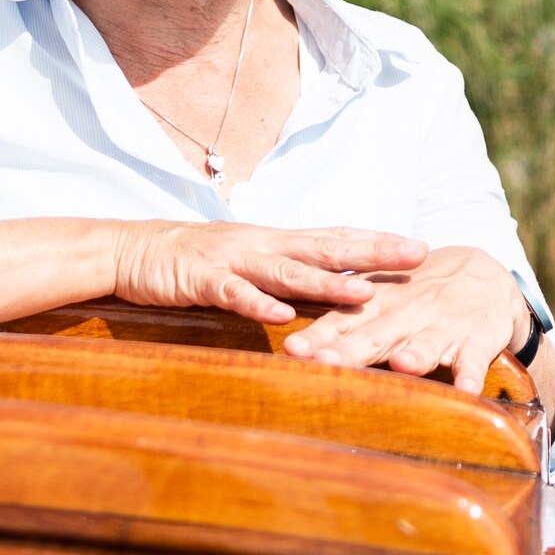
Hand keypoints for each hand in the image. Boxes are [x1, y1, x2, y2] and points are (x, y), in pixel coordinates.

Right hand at [110, 220, 425, 321]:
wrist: (134, 249)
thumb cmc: (199, 260)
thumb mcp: (249, 261)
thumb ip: (286, 270)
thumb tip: (331, 284)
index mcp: (278, 241)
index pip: (337, 237)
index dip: (378, 241)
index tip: (420, 247)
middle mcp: (264, 244)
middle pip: (326, 246)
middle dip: (373, 251)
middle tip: (415, 254)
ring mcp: (235, 260)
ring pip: (288, 272)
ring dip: (327, 282)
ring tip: (364, 291)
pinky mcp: (204, 280)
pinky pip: (234, 294)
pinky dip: (257, 304)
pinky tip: (280, 316)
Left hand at [277, 244, 531, 398]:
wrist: (483, 273)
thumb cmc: (417, 295)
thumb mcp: (379, 301)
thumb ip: (342, 323)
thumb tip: (289, 348)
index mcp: (378, 306)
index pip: (342, 322)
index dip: (318, 336)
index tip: (292, 350)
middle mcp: (406, 315)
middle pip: (376, 336)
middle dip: (350, 351)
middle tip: (325, 361)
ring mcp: (443, 327)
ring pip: (426, 344)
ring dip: (415, 355)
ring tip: (402, 365)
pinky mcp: (477, 339)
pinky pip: (473, 359)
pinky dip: (470, 374)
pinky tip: (467, 390)